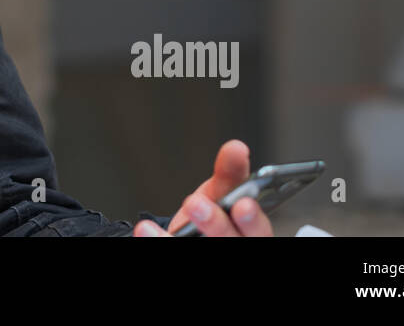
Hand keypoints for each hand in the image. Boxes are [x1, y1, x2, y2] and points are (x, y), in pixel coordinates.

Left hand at [132, 139, 272, 236]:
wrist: (188, 235)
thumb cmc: (212, 214)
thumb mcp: (222, 192)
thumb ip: (229, 174)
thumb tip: (236, 149)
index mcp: (250, 232)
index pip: (258, 229)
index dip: (252, 220)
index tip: (243, 204)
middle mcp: (235, 244)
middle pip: (233, 241)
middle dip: (218, 224)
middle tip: (197, 203)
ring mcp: (211, 248)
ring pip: (209, 244)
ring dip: (197, 227)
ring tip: (182, 206)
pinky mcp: (188, 255)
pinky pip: (173, 247)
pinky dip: (159, 239)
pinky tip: (145, 229)